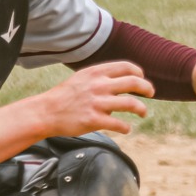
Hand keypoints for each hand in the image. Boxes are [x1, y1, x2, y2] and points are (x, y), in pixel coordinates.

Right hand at [35, 62, 153, 137]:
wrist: (44, 113)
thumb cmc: (65, 96)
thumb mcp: (82, 78)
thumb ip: (101, 77)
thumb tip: (124, 79)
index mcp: (96, 73)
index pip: (126, 67)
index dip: (139, 73)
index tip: (142, 79)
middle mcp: (98, 86)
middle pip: (134, 83)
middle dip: (147, 88)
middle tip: (151, 93)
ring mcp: (97, 103)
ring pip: (131, 104)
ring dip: (142, 109)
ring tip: (143, 113)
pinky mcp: (93, 120)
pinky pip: (118, 124)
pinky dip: (126, 127)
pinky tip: (127, 129)